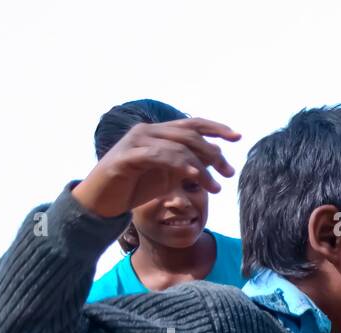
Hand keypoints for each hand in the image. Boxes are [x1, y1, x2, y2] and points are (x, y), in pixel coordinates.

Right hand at [73, 118, 239, 218]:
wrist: (103, 200)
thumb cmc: (136, 186)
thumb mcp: (169, 174)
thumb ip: (189, 163)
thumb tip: (216, 156)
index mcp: (158, 133)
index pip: (191, 124)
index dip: (215, 128)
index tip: (237, 137)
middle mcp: (147, 132)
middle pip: (189, 136)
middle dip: (213, 154)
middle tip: (229, 173)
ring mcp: (135, 143)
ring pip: (177, 147)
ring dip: (201, 168)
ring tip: (216, 188)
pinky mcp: (126, 158)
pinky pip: (158, 156)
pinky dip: (180, 165)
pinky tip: (195, 177)